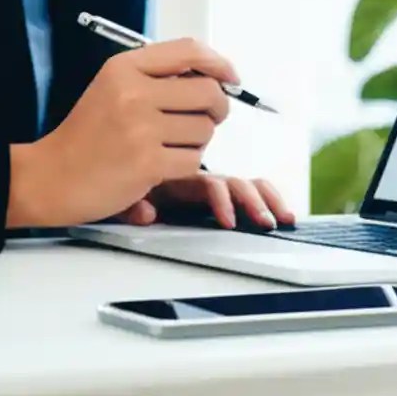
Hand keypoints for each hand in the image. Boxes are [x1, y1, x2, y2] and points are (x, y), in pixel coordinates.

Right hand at [6, 39, 235, 227]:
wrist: (51, 177)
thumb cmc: (86, 136)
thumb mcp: (112, 87)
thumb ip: (156, 76)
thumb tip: (214, 74)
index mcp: (124, 67)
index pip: (189, 50)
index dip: (219, 63)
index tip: (231, 78)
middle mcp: (133, 92)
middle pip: (208, 91)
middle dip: (217, 108)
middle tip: (207, 119)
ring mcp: (140, 128)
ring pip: (205, 129)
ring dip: (197, 141)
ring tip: (169, 145)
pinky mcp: (148, 162)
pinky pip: (194, 160)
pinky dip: (185, 165)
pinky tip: (161, 166)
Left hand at [118, 173, 296, 229]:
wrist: (111, 172)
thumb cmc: (117, 182)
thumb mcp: (119, 196)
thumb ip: (131, 205)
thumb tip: (148, 214)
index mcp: (178, 178)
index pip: (209, 184)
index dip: (223, 201)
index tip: (229, 222)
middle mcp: (199, 179)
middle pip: (235, 183)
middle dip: (253, 202)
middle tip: (265, 223)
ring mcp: (211, 187)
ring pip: (247, 186)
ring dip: (267, 200)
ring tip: (284, 219)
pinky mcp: (219, 196)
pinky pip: (249, 192)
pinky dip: (268, 199)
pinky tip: (285, 214)